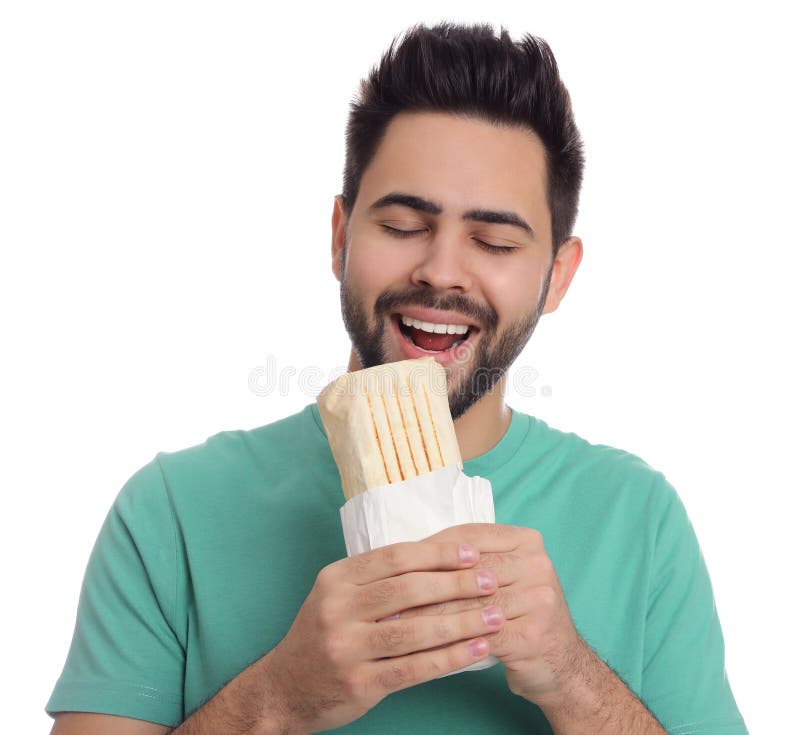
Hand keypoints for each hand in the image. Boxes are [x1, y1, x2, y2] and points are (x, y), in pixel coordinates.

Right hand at [261, 540, 505, 733]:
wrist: (285, 689)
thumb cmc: (323, 635)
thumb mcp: (338, 596)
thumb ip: (377, 580)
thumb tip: (439, 561)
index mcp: (337, 579)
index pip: (395, 557)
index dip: (437, 554)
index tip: (472, 553)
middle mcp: (338, 609)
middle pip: (409, 589)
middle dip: (456, 584)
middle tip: (491, 581)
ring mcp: (347, 647)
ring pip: (416, 630)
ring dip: (462, 622)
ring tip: (496, 616)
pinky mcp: (360, 683)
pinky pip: (416, 667)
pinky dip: (452, 658)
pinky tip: (477, 649)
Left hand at [400, 524, 584, 706]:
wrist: (563, 666)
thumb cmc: (518, 616)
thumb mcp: (502, 578)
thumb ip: (470, 561)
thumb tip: (409, 552)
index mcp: (527, 541)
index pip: (467, 536)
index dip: (428, 549)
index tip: (394, 562)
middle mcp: (537, 564)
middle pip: (465, 569)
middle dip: (421, 583)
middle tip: (385, 595)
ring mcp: (539, 599)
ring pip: (466, 603)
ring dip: (424, 614)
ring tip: (392, 621)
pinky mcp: (533, 634)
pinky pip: (477, 635)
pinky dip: (445, 642)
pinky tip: (419, 648)